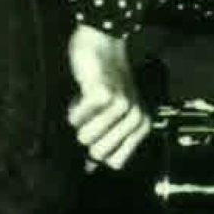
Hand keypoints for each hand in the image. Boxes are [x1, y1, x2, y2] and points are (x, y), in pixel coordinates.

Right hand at [66, 23, 150, 171]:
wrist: (102, 44)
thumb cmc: (102, 83)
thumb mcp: (109, 115)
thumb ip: (103, 141)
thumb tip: (88, 170)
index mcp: (141, 127)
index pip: (114, 163)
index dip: (97, 149)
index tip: (97, 129)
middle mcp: (136, 119)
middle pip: (99, 153)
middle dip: (86, 137)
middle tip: (91, 115)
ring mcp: (122, 106)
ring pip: (86, 138)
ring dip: (78, 122)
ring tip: (86, 103)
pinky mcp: (105, 95)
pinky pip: (77, 119)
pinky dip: (72, 109)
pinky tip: (81, 94)